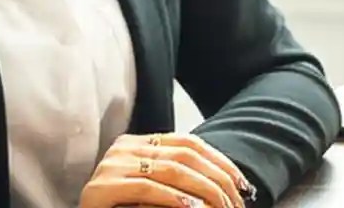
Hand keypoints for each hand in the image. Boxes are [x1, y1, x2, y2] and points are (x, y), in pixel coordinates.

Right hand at [79, 133, 257, 207]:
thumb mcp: (155, 191)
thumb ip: (178, 179)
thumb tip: (228, 181)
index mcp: (137, 143)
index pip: (188, 143)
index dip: (220, 162)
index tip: (242, 184)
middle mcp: (123, 148)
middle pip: (184, 155)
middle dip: (217, 180)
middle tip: (237, 203)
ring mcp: (111, 166)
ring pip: (171, 170)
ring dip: (204, 191)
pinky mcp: (101, 188)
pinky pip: (147, 188)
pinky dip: (175, 199)